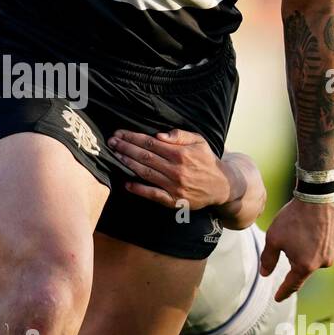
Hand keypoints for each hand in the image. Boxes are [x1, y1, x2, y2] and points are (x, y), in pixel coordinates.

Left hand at [109, 128, 235, 210]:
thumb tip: (159, 135)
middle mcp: (176, 170)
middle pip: (145, 156)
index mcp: (181, 153)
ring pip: (146, 173)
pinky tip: (127, 183)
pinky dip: (139, 189)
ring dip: (128, 164)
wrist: (222, 186)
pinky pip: (153, 194)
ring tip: (115, 156)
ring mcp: (174, 186)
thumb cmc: (207, 160)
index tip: (120, 134)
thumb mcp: (199, 142)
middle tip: (111, 142)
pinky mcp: (174, 200)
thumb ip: (180, 136)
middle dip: (126, 148)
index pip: (151, 143)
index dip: (133, 137)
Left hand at [260, 196, 333, 300]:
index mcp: (305, 266)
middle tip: (296, 234)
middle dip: (301, 254)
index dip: (284, 291)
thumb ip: (268, 258)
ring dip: (317, 244)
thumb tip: (265, 274)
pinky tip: (325, 220)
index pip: (293, 284)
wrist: (319, 194)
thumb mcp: (273, 237)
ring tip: (311, 225)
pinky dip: (331, 233)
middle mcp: (325, 263)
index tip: (278, 297)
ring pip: (325, 252)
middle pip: (309, 263)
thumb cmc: (293, 217)